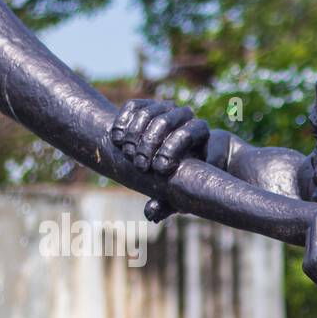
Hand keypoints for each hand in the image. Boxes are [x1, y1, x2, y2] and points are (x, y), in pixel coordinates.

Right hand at [109, 99, 209, 221]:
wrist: (170, 158)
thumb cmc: (181, 179)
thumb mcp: (177, 193)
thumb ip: (166, 203)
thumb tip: (150, 213)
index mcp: (199, 133)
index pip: (191, 132)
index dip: (174, 149)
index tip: (159, 169)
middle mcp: (184, 116)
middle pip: (166, 121)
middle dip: (150, 143)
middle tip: (139, 164)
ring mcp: (164, 108)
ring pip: (149, 112)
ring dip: (135, 133)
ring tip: (127, 153)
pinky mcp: (144, 105)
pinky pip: (133, 106)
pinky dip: (122, 121)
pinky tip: (116, 139)